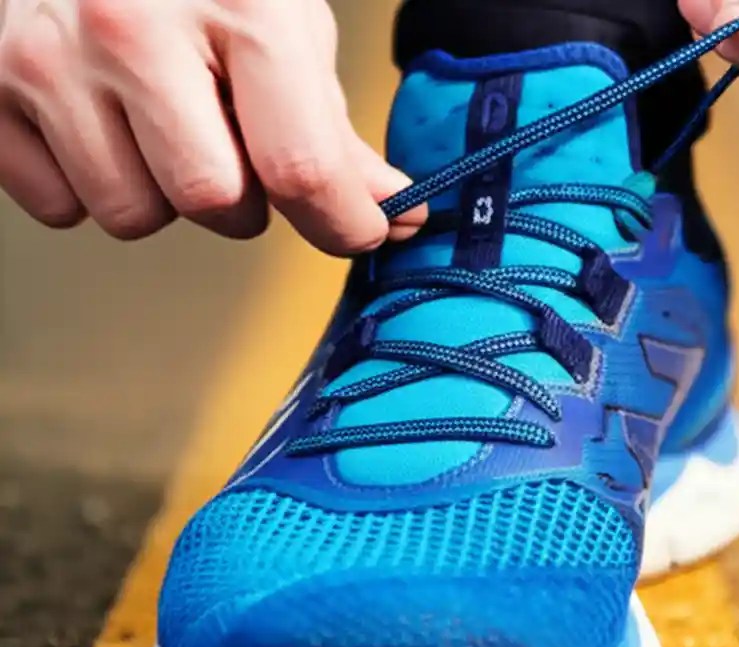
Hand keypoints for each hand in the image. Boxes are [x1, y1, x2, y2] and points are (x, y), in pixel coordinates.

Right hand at [0, 0, 424, 252]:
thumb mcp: (279, 21)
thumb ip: (329, 124)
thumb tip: (388, 208)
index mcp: (236, 7)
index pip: (300, 165)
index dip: (343, 223)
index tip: (358, 232)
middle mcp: (133, 29)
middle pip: (213, 201)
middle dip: (242, 201)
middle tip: (232, 148)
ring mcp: (50, 58)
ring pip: (132, 215)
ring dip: (162, 194)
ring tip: (158, 126)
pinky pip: (60, 207)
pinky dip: (89, 184)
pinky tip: (100, 123)